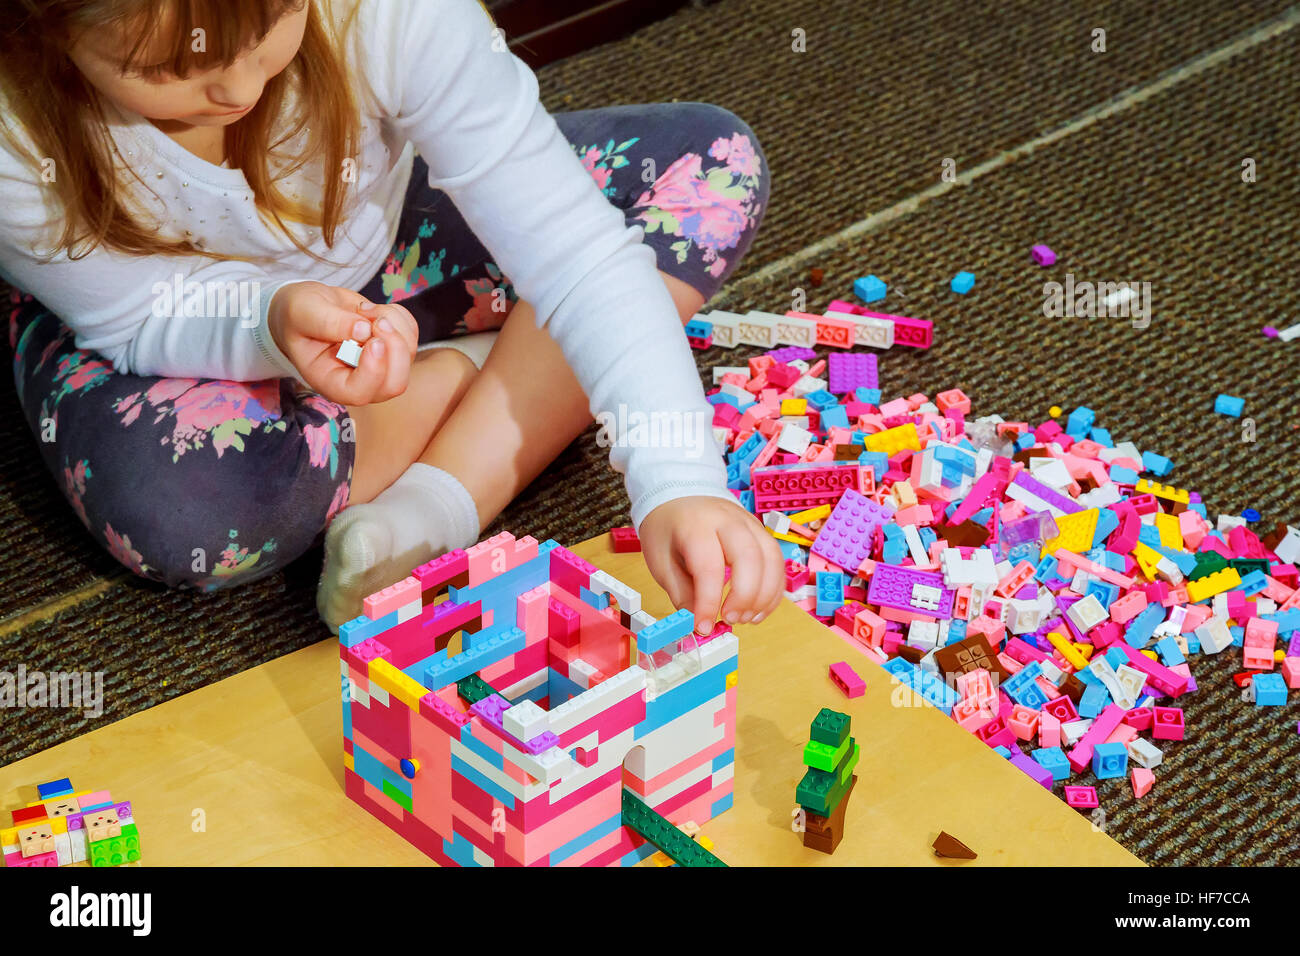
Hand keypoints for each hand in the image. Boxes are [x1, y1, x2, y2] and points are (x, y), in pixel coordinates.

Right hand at [268, 282, 418, 405]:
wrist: (308, 306)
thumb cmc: (298, 314)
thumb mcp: (303, 312)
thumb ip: (328, 322)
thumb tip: (363, 330)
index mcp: (331, 381)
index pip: (360, 393)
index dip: (374, 370)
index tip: (372, 339)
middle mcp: (358, 380)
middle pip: (395, 383)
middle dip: (395, 347)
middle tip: (376, 320)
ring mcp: (379, 366)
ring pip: (407, 354)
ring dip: (393, 323)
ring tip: (365, 310)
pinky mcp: (392, 348)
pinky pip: (411, 335)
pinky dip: (399, 316)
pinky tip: (374, 311)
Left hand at [640, 495, 784, 634]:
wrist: (681, 495)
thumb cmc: (669, 529)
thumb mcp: (661, 561)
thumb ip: (681, 593)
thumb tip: (699, 623)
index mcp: (696, 526)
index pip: (709, 566)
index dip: (708, 602)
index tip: (703, 626)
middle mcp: (728, 521)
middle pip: (750, 557)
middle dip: (744, 596)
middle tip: (730, 619)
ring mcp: (750, 524)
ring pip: (772, 559)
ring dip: (764, 596)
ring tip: (746, 619)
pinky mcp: (762, 532)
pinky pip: (777, 563)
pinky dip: (773, 591)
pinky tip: (757, 610)